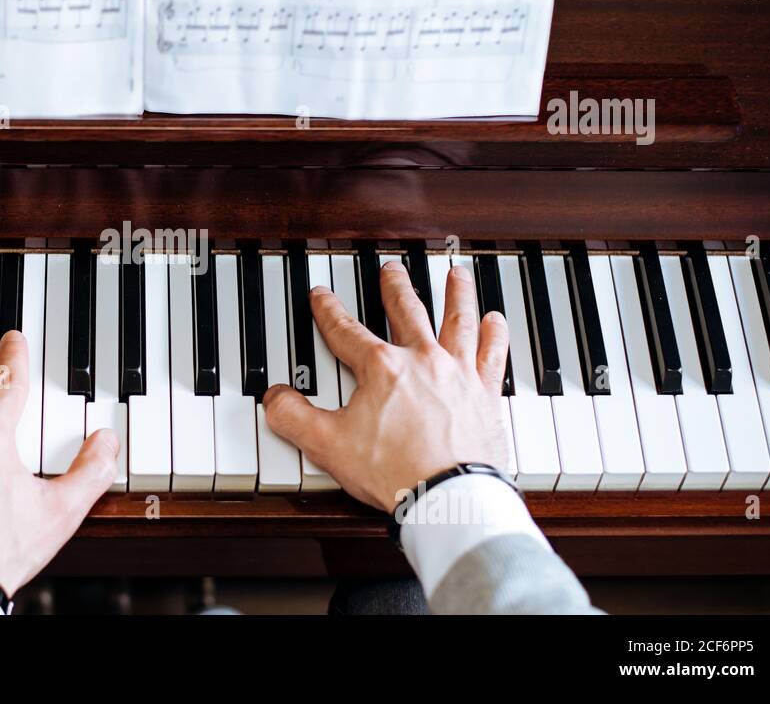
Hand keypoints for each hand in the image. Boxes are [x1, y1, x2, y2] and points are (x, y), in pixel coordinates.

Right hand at [263, 261, 509, 510]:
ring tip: (454, 275)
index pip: (345, 330)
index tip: (321, 296)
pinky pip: (492, 354)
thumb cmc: (395, 472)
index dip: (328, 310)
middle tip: (392, 271)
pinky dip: (494, 334)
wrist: (449, 498)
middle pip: (407, 312)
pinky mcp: (485, 394)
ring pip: (458, 320)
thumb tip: (274, 398)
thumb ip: (294, 417)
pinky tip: (495, 321)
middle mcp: (423, 360)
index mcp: (381, 368)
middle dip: (395, 288)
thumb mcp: (327, 445)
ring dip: (455, 295)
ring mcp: (458, 374)